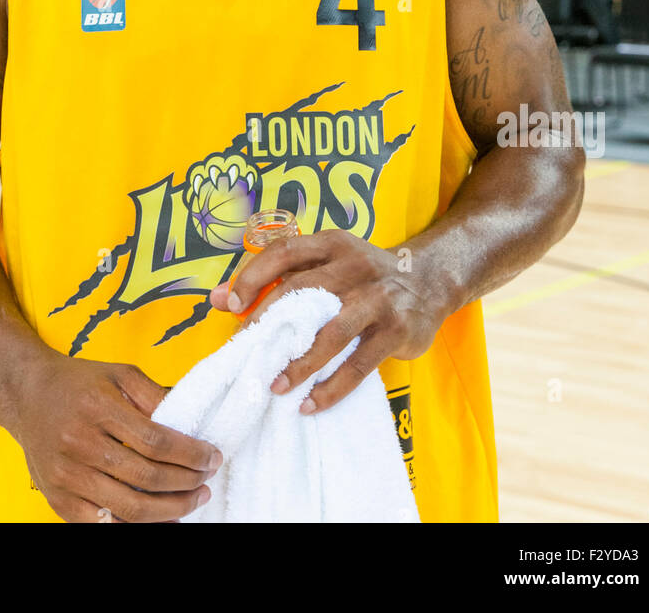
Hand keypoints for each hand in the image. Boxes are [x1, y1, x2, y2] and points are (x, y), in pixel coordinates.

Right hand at [6, 351, 221, 522]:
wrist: (27, 394)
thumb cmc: (80, 383)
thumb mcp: (120, 373)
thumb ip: (155, 396)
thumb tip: (193, 423)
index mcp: (99, 407)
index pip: (156, 441)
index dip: (191, 454)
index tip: (212, 457)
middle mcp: (80, 443)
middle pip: (146, 478)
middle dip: (186, 484)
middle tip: (207, 482)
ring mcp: (67, 475)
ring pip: (128, 507)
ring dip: (169, 511)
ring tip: (192, 502)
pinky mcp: (57, 499)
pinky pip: (102, 524)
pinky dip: (134, 526)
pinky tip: (159, 519)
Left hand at [209, 230, 452, 415]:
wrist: (430, 280)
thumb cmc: (364, 277)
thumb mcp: (327, 266)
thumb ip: (278, 279)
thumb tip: (217, 299)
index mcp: (333, 245)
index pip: (285, 251)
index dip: (254, 276)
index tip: (229, 306)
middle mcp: (355, 266)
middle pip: (303, 290)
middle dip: (269, 324)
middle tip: (247, 353)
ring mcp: (378, 298)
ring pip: (331, 331)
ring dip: (300, 363)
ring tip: (274, 386)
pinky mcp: (396, 330)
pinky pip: (359, 364)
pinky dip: (332, 387)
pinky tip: (310, 403)